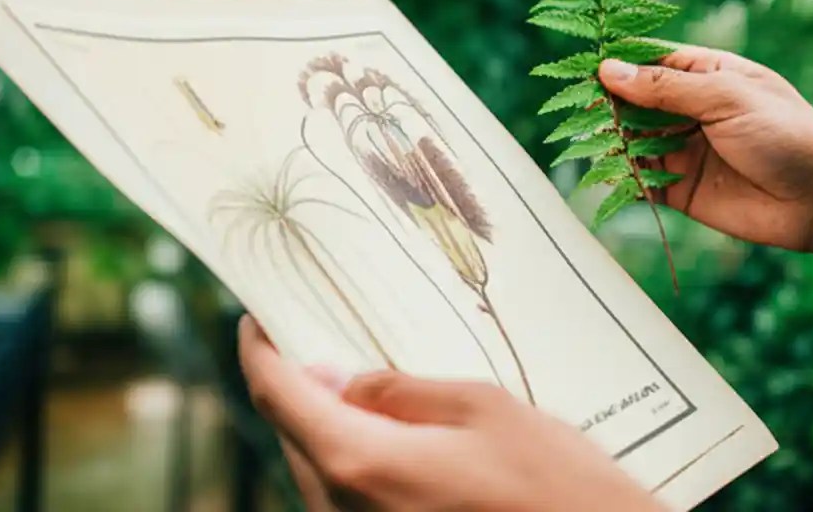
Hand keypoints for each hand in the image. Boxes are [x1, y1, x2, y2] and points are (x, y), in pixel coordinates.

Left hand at [238, 315, 664, 511]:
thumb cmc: (555, 486)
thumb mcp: (482, 409)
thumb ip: (401, 391)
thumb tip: (344, 382)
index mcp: (360, 463)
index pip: (279, 396)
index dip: (259, 351)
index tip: (257, 319)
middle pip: (292, 436)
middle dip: (297, 386)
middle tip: (319, 342)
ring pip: (317, 471)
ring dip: (327, 426)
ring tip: (359, 383)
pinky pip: (345, 499)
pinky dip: (353, 459)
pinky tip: (392, 436)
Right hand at [598, 46, 812, 251]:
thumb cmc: (786, 135)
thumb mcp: (725, 98)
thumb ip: (665, 88)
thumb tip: (609, 70)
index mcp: (708, 76)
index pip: (651, 62)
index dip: (618, 64)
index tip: (585, 66)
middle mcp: (691, 111)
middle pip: (635, 102)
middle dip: (607, 105)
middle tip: (579, 109)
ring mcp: (684, 150)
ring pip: (632, 141)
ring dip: (610, 141)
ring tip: (588, 142)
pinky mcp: (680, 190)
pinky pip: (641, 181)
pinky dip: (621, 179)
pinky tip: (605, 174)